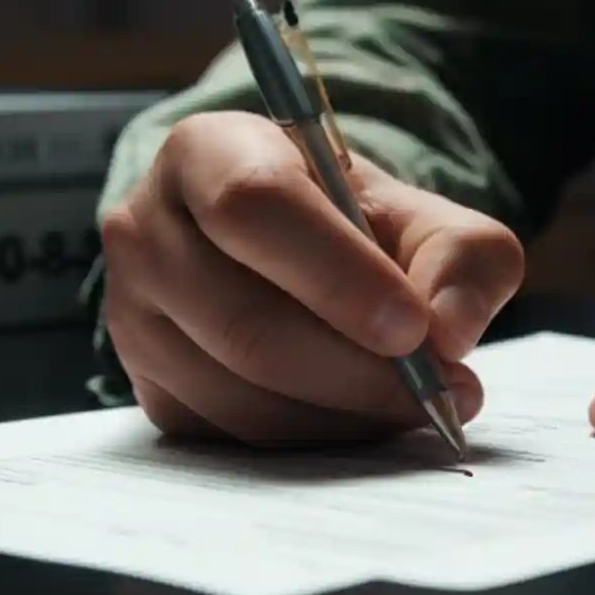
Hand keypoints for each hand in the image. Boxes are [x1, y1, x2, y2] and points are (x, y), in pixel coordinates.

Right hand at [101, 111, 523, 444]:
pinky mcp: (149, 389)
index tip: (413, 329)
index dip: (337, 275)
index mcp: (208, 153)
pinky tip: (365, 419)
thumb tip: (449, 331)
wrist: (296, 259)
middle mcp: (147, 231)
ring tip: (421, 404)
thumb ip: (461, 257)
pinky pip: (232, 437)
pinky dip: (316, 441)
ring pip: (241, 394)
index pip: (253, 206)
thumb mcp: (427, 217)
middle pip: (246, 322)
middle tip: (443, 389)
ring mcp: (133, 318)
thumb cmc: (358, 228)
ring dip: (347, 416)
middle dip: (359, 372)